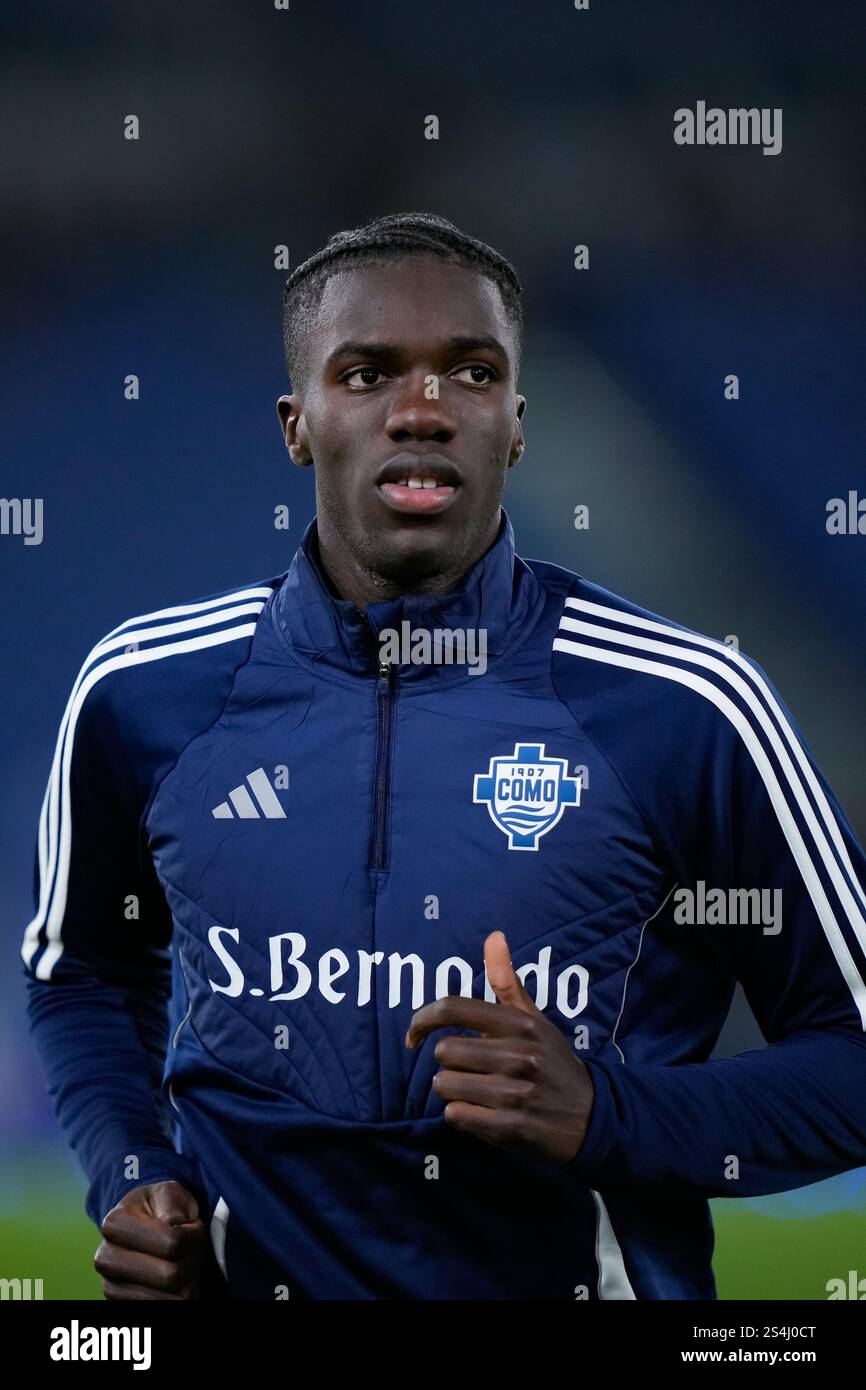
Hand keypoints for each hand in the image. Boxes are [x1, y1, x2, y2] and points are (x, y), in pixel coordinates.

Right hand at [94, 1179, 214, 1299]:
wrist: (147, 1226)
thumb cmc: (162, 1207)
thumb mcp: (170, 1192)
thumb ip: (173, 1206)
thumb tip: (174, 1226)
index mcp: (114, 1224)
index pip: (172, 1242)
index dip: (194, 1234)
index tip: (193, 1225)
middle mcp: (105, 1258)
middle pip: (171, 1275)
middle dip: (194, 1259)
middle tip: (196, 1247)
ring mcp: (111, 1286)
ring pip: (173, 1298)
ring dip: (190, 1280)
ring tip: (186, 1260)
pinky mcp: (123, 1305)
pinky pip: (165, 1310)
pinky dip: (179, 1296)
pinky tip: (177, 1279)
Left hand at [405, 930, 593, 1165]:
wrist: (591, 1117)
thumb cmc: (552, 1062)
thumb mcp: (534, 1019)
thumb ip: (507, 981)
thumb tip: (494, 936)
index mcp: (520, 1023)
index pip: (453, 1008)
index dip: (422, 1020)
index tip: (413, 1036)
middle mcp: (518, 1055)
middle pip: (443, 1052)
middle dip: (449, 1064)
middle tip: (470, 1070)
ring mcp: (515, 1092)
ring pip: (445, 1086)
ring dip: (453, 1091)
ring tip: (477, 1092)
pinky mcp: (510, 1127)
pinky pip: (456, 1116)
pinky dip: (462, 1116)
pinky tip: (483, 1113)